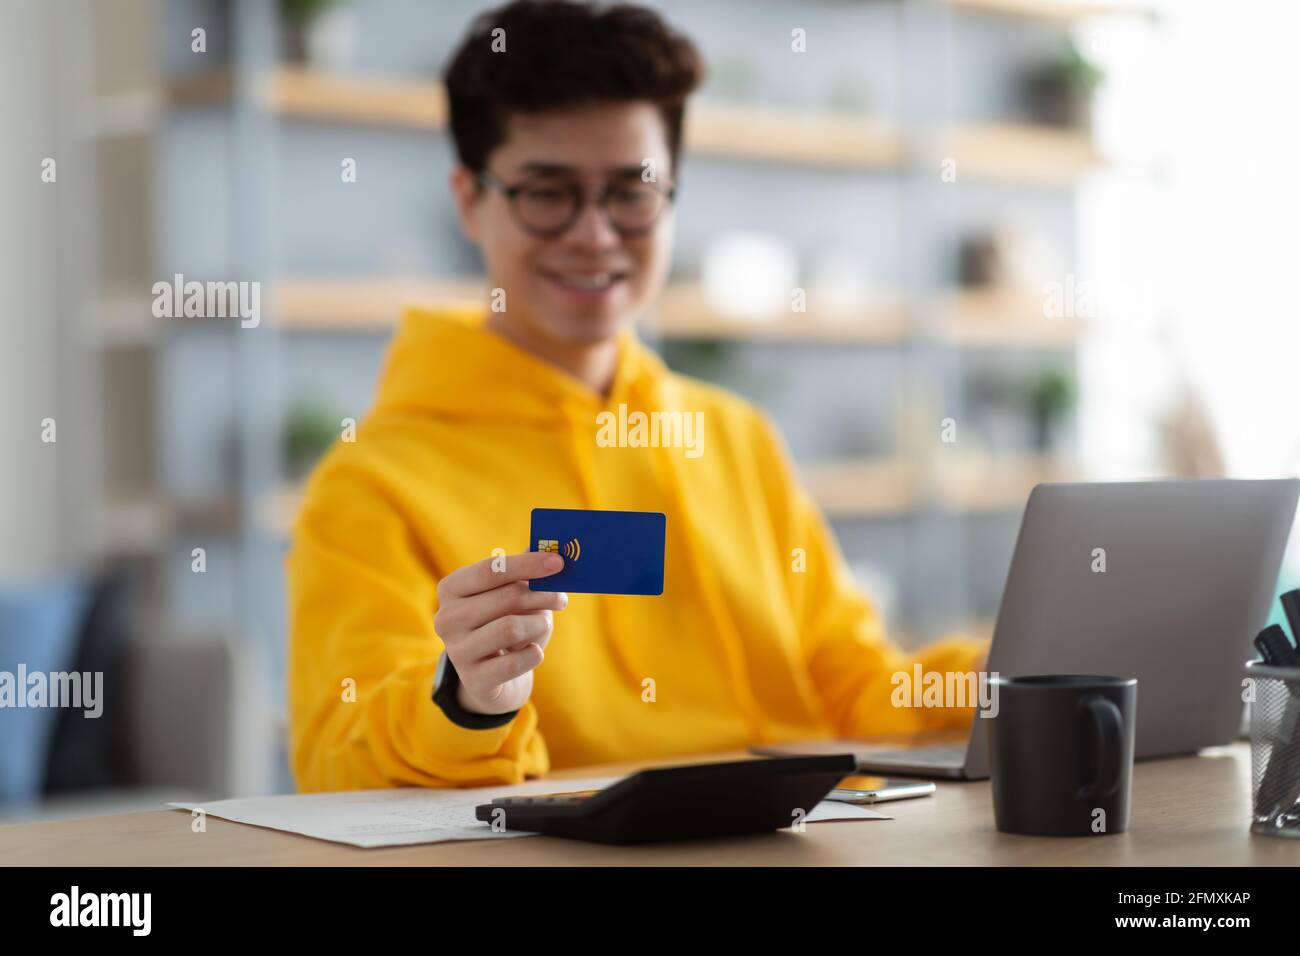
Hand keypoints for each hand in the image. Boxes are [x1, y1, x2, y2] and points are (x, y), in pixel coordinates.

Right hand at [434, 551, 566, 714]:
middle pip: (507, 598)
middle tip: (560, 598)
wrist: (490, 677)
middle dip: (542, 595)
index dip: (528, 564)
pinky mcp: (473, 680)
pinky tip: (533, 650)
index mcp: (451, 589)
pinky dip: (534, 653)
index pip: (491, 569)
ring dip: (539, 624)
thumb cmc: (502, 623)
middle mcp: (446, 618)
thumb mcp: (509, 594)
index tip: (558, 562)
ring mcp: (457, 651)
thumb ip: (525, 570)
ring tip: (543, 624)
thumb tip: (551, 544)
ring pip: (511, 628)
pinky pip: (515, 662)